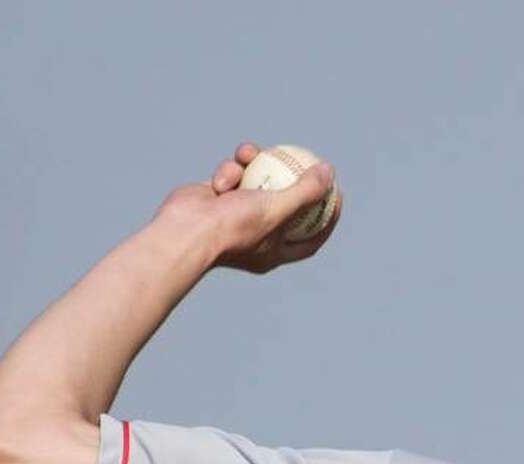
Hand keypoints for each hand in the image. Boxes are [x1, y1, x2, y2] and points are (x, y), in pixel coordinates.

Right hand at [153, 142, 340, 274]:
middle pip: (285, 205)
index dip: (327, 219)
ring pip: (256, 179)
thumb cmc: (233, 228)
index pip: (310, 238)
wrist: (186, 231)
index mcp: (274, 250)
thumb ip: (306, 191)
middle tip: (307, 161)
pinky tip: (222, 176)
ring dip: (252, 162)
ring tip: (248, 153)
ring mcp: (235, 215)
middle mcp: (256, 235)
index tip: (337, 196)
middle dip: (293, 181)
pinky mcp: (217, 197)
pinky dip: (228, 170)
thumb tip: (329, 173)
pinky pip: (232, 173)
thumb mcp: (277, 208)